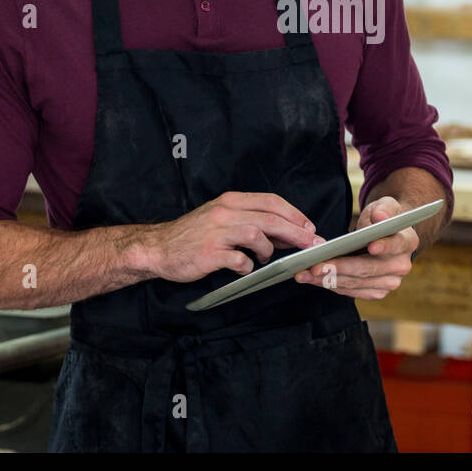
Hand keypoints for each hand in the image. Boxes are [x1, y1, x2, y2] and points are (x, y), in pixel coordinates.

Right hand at [142, 191, 324, 282]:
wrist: (159, 248)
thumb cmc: (193, 234)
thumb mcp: (221, 217)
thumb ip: (250, 220)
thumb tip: (285, 232)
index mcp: (231, 201)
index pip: (271, 201)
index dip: (294, 214)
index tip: (309, 227)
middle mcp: (225, 213)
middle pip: (271, 218)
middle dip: (297, 232)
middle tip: (312, 244)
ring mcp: (217, 232)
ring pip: (258, 235)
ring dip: (269, 249)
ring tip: (266, 258)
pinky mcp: (209, 253)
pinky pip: (239, 260)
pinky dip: (247, 266)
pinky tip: (244, 268)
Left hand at [293, 196, 417, 300]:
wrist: (386, 235)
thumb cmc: (381, 218)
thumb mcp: (384, 205)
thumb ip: (384, 209)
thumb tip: (381, 216)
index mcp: (407, 241)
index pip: (395, 244)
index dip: (384, 246)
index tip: (371, 246)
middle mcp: (401, 266)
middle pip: (368, 269)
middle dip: (339, 268)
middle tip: (315, 266)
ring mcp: (389, 282)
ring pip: (356, 283)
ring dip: (328, 280)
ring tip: (305, 273)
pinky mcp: (376, 292)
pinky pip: (351, 291)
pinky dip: (332, 285)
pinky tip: (314, 279)